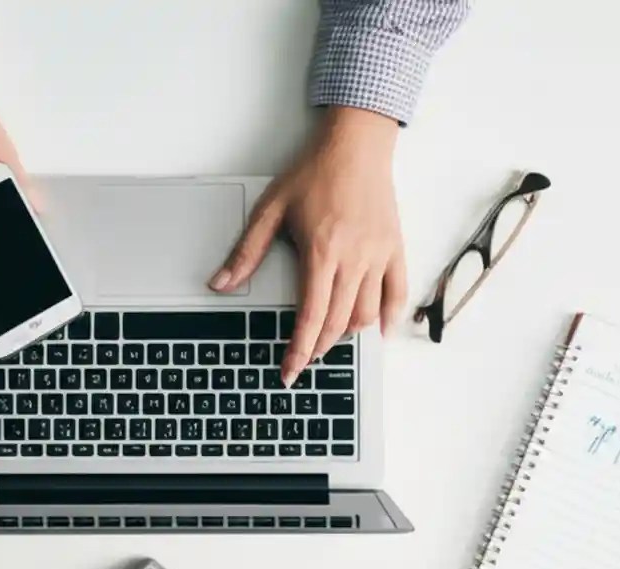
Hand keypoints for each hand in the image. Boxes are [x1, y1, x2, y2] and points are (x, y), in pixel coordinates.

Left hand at [209, 107, 405, 385]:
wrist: (356, 145)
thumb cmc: (315, 172)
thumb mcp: (271, 209)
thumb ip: (248, 252)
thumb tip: (222, 283)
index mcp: (321, 252)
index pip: (310, 317)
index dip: (298, 350)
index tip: (289, 372)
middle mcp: (353, 259)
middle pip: (337, 322)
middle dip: (318, 348)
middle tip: (303, 359)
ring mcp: (378, 255)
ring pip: (366, 314)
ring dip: (347, 335)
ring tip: (329, 340)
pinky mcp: (395, 248)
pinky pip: (397, 293)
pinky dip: (389, 318)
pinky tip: (377, 331)